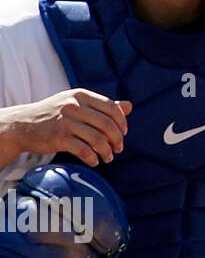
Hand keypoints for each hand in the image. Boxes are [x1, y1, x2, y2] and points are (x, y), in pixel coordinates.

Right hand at [0, 90, 130, 166]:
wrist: (22, 124)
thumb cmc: (55, 115)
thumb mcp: (77, 104)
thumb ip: (102, 106)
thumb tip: (129, 106)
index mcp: (81, 96)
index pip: (111, 108)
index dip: (122, 122)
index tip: (123, 133)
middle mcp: (74, 106)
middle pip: (107, 124)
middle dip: (116, 139)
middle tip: (118, 149)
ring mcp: (65, 121)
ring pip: (97, 139)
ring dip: (106, 151)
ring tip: (108, 157)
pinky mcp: (57, 137)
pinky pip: (83, 150)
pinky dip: (92, 158)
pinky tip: (94, 162)